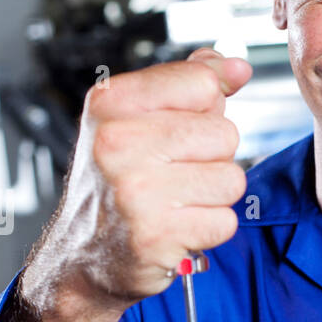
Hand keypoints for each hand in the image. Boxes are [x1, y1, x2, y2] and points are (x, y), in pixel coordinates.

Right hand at [22, 48, 251, 312]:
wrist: (84, 253)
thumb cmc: (114, 181)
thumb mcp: (135, 117)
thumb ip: (187, 83)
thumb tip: (237, 68)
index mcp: (111, 103)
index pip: (202, 83)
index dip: (206, 107)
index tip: (182, 125)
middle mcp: (117, 144)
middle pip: (224, 134)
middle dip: (211, 156)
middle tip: (172, 173)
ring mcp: (135, 192)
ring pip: (231, 179)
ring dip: (212, 194)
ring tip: (175, 200)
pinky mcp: (156, 235)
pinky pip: (225, 221)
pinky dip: (208, 228)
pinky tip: (177, 226)